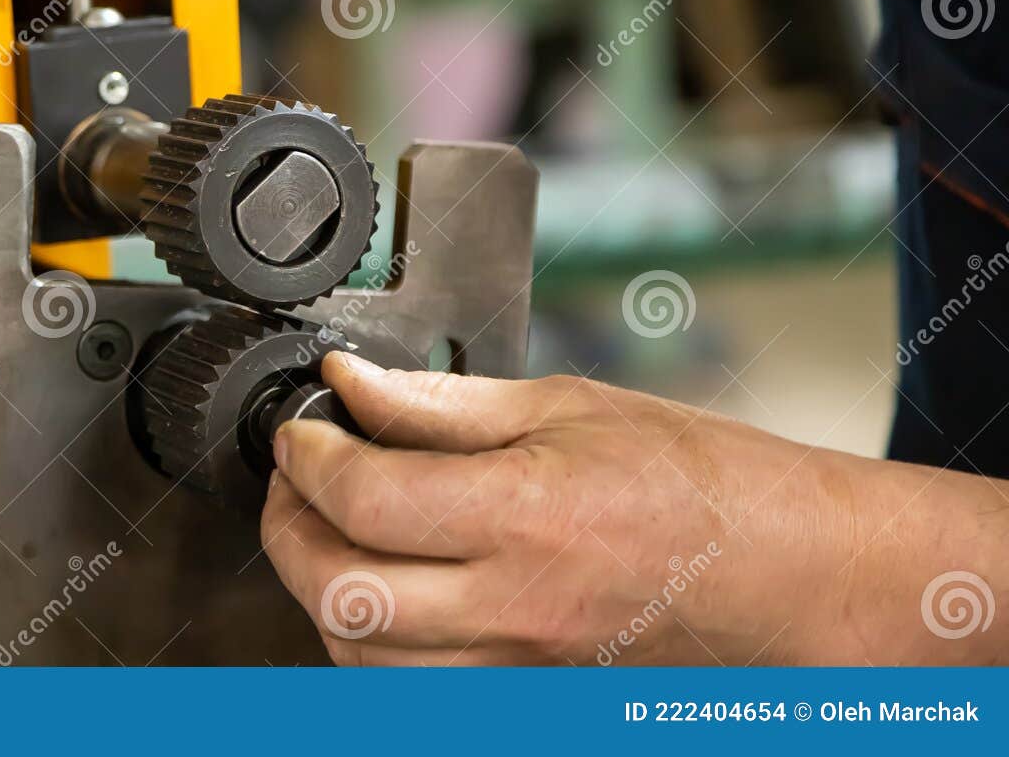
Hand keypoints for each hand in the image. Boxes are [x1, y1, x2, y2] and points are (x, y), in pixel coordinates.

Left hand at [261, 352, 1008, 665]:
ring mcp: (518, 668)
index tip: (302, 430)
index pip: (367, 501)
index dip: (309, 460)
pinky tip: (382, 589)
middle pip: (342, 596)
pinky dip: (370, 644)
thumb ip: (446, 403)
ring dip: (321, 590)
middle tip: (294, 480)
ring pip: (363, 658)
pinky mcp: (523, 696)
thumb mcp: (571, 407)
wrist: (791, 577)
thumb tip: (354, 384)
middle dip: (289, 531)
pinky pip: (411, 690)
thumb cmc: (703, 484)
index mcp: (529, 517)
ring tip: (330, 529)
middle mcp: (516, 608)